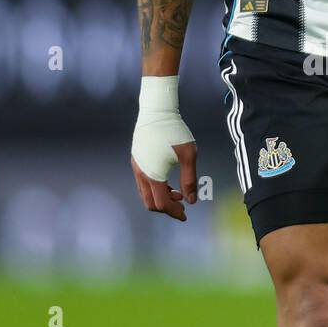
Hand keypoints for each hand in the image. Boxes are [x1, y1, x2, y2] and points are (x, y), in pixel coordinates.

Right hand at [130, 76, 197, 220]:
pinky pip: (143, 182)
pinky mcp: (136, 160)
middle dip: (166, 208)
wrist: (156, 111)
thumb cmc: (175, 131)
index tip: (185, 215)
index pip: (161, 203)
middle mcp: (141, 174)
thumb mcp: (188, 155)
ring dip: (161, 197)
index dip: (173, 212)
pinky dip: (155, 188)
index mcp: (153, 175)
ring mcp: (136, 167)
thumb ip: (189, 180)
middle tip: (182, 206)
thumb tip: (192, 200)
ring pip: (145, 193)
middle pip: (150, 202)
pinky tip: (168, 181)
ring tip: (178, 194)